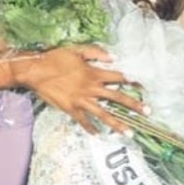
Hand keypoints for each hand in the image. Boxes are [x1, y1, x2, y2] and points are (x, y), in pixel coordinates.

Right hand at [13, 45, 145, 134]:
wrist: (36, 71)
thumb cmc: (56, 58)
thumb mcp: (77, 50)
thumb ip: (96, 53)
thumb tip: (113, 58)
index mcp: (93, 73)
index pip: (117, 77)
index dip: (131, 80)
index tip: (142, 85)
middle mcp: (91, 88)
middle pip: (117, 98)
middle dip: (133, 105)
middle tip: (147, 112)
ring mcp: (81, 101)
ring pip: (104, 114)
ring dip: (117, 123)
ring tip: (129, 132)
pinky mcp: (71, 109)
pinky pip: (84, 121)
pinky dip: (91, 128)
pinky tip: (99, 135)